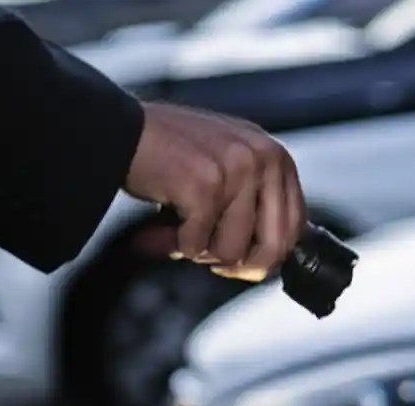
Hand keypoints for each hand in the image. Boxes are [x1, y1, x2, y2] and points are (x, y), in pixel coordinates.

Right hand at [123, 102, 304, 276]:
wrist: (119, 130)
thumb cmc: (170, 152)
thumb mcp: (229, 165)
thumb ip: (253, 201)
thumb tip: (265, 263)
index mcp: (275, 156)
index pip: (295, 228)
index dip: (267, 255)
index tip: (242, 262)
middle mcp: (263, 159)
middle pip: (274, 248)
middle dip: (240, 265)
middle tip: (211, 261)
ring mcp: (237, 171)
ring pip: (232, 252)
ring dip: (200, 251)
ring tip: (178, 229)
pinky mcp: (206, 186)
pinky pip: (197, 245)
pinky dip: (175, 243)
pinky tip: (161, 224)